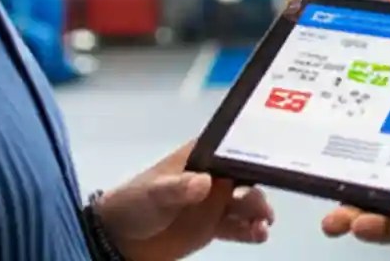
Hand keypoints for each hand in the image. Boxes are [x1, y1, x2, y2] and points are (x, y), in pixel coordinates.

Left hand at [94, 141, 273, 260]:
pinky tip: (259, 235)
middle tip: (255, 203)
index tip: (271, 160)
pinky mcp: (215, 225)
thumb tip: (204, 183)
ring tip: (262, 222)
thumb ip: (178, 187)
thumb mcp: (154, 192)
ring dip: (258, 210)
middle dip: (256, 188)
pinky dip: (251, 230)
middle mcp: (215, 176)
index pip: (233, 149)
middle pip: (246, 177)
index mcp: (202, 157)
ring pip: (247, 202)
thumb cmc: (134, 203)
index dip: (253, 152)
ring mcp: (216, 202)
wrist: (119, 239)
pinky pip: (240, 227)